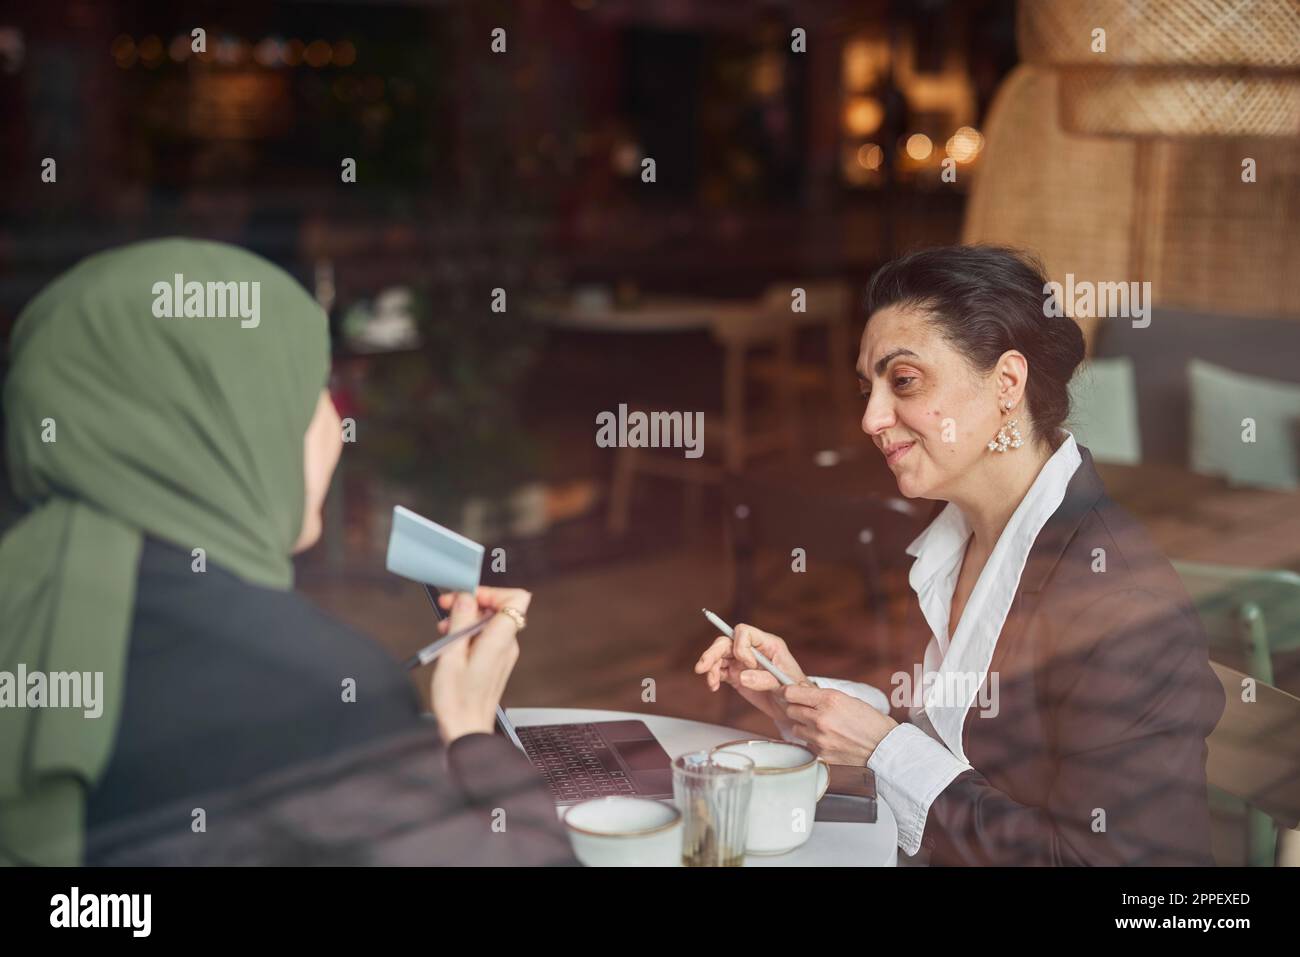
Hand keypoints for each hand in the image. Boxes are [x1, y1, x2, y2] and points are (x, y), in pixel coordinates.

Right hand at [429, 586, 531, 744]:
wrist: (466, 729)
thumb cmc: (458, 701)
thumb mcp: (451, 655)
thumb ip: (461, 621)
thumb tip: (466, 597)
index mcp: (500, 640)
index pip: (516, 598)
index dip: (491, 591)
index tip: (468, 596)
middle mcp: (507, 644)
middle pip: (500, 607)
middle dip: (472, 603)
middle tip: (448, 609)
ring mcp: (503, 653)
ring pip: (491, 621)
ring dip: (467, 619)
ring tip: (446, 629)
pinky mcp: (496, 661)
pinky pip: (487, 636)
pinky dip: (469, 633)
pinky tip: (452, 642)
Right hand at [694, 624, 810, 727]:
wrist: (793, 707)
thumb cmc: (795, 691)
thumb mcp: (786, 685)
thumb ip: (765, 679)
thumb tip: (742, 676)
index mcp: (767, 644)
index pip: (745, 632)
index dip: (741, 646)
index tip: (749, 665)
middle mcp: (752, 650)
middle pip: (726, 642)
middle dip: (713, 652)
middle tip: (703, 667)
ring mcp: (742, 662)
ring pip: (719, 656)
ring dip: (710, 666)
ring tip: (711, 682)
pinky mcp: (736, 675)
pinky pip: (719, 671)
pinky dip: (712, 677)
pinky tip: (713, 686)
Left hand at [776, 685, 897, 765]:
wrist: (885, 749)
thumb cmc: (871, 723)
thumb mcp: (849, 700)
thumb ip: (823, 697)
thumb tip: (802, 692)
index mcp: (830, 699)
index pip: (792, 693)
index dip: (787, 692)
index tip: (786, 692)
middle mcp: (821, 718)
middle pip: (791, 710)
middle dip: (797, 709)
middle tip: (807, 710)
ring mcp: (820, 738)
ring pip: (796, 728)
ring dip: (804, 727)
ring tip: (820, 727)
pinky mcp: (821, 754)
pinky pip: (807, 745)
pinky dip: (813, 742)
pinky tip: (828, 740)